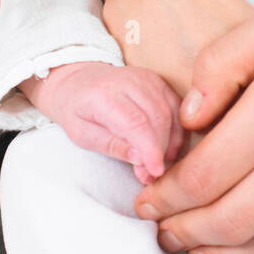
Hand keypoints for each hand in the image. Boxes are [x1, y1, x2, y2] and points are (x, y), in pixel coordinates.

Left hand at [20, 61, 182, 184]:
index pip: (136, 124)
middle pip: (157, 119)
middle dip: (158, 150)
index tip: (156, 171)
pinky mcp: (156, 81)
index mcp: (104, 95)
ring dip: (169, 142)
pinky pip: (175, 106)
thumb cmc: (76, 111)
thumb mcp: (83, 136)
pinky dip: (176, 128)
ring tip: (156, 163)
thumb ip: (112, 146)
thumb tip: (140, 160)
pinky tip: (169, 147)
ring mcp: (145, 78)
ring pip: (169, 114)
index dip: (150, 150)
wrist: (77, 81)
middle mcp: (128, 81)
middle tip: (150, 174)